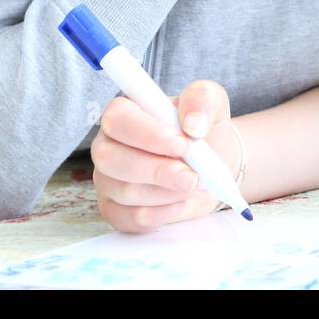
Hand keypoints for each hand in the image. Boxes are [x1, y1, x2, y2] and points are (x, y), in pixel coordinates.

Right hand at [91, 79, 240, 232]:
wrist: (212, 166)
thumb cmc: (203, 129)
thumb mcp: (211, 101)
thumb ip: (201, 99)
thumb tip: (193, 124)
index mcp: (123, 112)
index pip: (117, 118)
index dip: (148, 134)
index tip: (183, 144)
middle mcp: (107, 145)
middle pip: (111, 159)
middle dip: (157, 170)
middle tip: (192, 176)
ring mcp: (107, 180)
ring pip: (125, 191)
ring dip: (166, 192)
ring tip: (193, 184)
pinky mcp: (116, 211)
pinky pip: (132, 218)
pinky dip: (163, 213)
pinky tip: (180, 201)